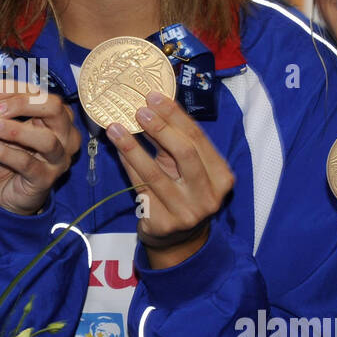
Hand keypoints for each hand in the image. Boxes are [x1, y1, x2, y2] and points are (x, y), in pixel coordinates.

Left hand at [0, 80, 79, 216]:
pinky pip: (28, 164)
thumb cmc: (11, 155)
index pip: (41, 93)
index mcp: (58, 116)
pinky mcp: (47, 179)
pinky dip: (4, 153)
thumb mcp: (6, 128)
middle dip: (22, 104)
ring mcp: (59, 158)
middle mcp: (66, 135)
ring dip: (16, 131)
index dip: (14, 88)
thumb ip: (1, 111)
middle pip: (54, 109)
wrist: (9, 193)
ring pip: (46, 139)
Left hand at [105, 92, 234, 269]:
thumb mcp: (186, 169)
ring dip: (132, 146)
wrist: (179, 239)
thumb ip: (175, 144)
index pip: (199, 139)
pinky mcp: (163, 223)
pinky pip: (140, 188)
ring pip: (155, 173)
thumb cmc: (183, 194)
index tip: (154, 97)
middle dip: (160, 128)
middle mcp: (208, 196)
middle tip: (139, 111)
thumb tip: (152, 106)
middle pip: (185, 153)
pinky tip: (117, 149)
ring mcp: (186, 213)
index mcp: (222, 177)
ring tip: (115, 127)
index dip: (175, 115)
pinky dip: (128, 166)